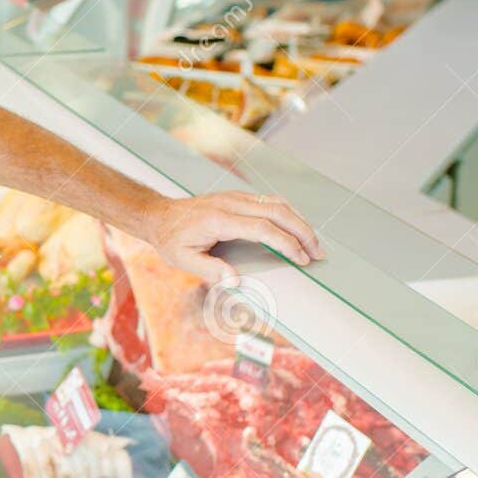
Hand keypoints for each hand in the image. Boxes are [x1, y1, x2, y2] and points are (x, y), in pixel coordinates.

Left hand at [142, 191, 322, 284]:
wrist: (159, 216)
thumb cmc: (171, 240)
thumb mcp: (183, 260)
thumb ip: (209, 270)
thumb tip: (234, 281)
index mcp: (219, 220)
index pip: (262, 228)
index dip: (286, 243)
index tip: (302, 259)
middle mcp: (230, 203)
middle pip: (277, 211)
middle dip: (302, 231)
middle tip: (318, 252)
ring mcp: (236, 197)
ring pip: (277, 203)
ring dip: (299, 221)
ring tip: (313, 243)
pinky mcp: (238, 196)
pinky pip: (270, 201)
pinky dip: (289, 214)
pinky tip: (297, 229)